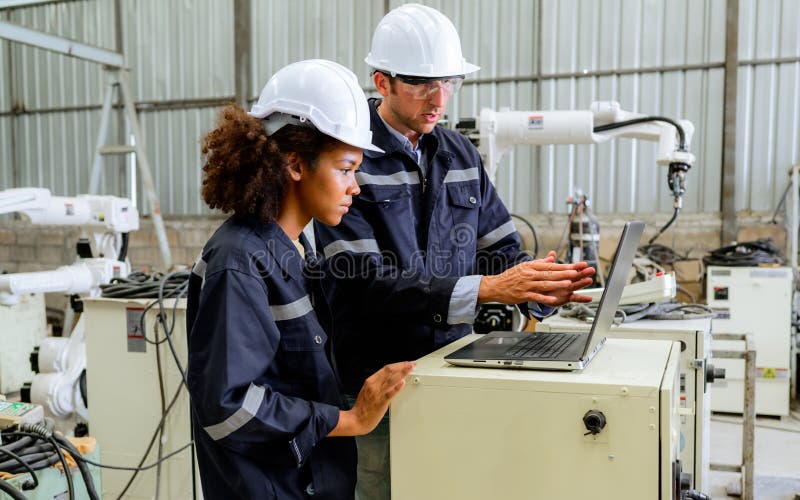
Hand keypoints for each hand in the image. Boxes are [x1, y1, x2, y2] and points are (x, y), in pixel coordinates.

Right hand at [328, 361, 415, 436]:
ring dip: (403, 372)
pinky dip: (396, 387)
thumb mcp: (367, 390)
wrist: (356, 419)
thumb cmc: (362, 407)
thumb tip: (389, 379)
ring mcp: (377, 393)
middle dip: (402, 366)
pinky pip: (390, 393)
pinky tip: (402, 383)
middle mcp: (373, 385)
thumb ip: (377, 384)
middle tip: (412, 363)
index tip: (405, 363)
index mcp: (370, 381)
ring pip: (391, 379)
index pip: (385, 369)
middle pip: (389, 371)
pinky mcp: (381, 403)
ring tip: (411, 368)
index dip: (397, 364)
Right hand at [478, 251, 595, 306]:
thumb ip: (540, 263)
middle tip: (575, 273)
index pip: (550, 266)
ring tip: (568, 284)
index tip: (574, 266)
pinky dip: (545, 298)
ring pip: (544, 284)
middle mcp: (529, 274)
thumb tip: (552, 258)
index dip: (563, 266)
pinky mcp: (523, 295)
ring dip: (557, 284)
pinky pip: (536, 297)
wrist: (495, 286)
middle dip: (563, 274)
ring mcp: (526, 285)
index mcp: (531, 266)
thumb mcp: (525, 267)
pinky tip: (553, 300)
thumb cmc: (511, 277)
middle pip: (549, 274)